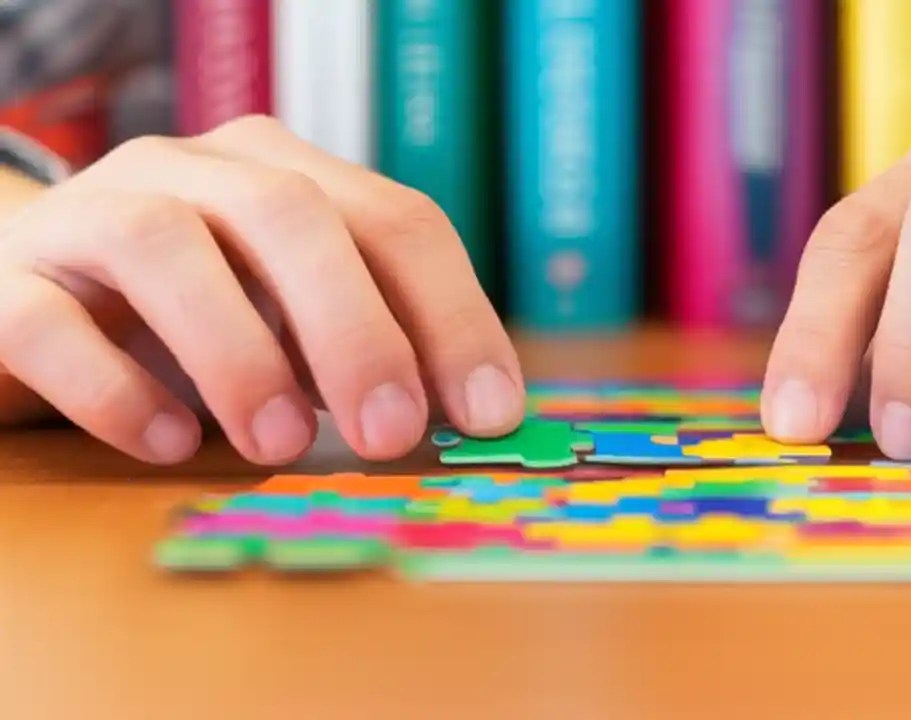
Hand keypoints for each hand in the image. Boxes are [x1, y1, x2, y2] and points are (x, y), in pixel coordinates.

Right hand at [0, 116, 524, 464]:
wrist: (28, 295)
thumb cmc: (191, 317)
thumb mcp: (295, 319)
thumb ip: (370, 345)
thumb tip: (472, 416)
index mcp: (284, 173)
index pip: (395, 222)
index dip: (454, 314)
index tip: (491, 412)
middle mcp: (192, 174)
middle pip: (291, 216)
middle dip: (357, 328)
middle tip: (394, 433)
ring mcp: (91, 218)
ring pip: (163, 247)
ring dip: (238, 352)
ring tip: (283, 442)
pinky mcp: (8, 285)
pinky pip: (49, 323)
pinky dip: (115, 389)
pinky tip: (168, 443)